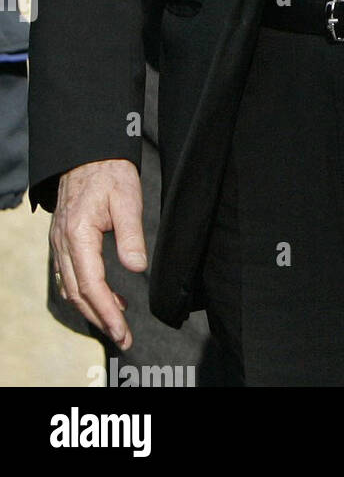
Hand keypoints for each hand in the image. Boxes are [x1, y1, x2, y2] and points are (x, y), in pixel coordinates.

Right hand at [50, 159, 145, 349]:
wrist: (88, 152)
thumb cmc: (110, 172)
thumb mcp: (127, 198)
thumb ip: (131, 234)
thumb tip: (137, 268)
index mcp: (78, 235)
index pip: (91, 285)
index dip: (106, 311)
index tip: (122, 330)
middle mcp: (62, 243)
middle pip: (77, 293)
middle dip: (100, 319)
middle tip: (122, 338)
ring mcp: (59, 243)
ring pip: (70, 287)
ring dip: (91, 308)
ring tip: (117, 322)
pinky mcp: (62, 240)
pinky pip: (68, 275)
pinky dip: (84, 292)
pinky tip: (105, 295)